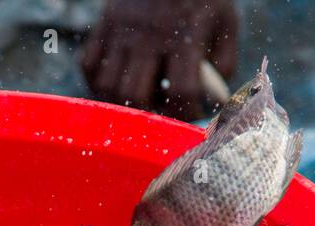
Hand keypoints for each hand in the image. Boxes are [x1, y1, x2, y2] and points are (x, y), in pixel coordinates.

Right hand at [81, 0, 238, 120]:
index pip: (182, 90)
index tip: (189, 114)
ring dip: (122, 102)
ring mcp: (121, 31)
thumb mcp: (225, 22)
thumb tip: (211, 99)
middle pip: (135, 95)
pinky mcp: (103, 26)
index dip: (186, 113)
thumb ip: (224, 62)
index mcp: (185, 35)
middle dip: (148, 113)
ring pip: (106, 87)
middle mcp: (149, 36)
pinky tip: (118, 81)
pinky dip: (98, 82)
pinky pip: (88, 67)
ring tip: (139, 96)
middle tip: (160, 107)